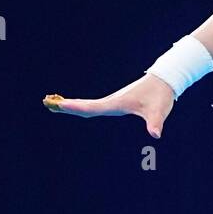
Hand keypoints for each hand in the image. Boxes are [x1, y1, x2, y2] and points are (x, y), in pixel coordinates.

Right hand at [43, 73, 175, 138]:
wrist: (165, 80)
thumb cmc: (160, 95)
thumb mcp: (159, 110)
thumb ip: (156, 123)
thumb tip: (155, 134)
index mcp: (117, 103)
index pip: (92, 107)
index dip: (75, 106)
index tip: (58, 103)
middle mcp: (112, 101)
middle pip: (85, 106)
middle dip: (66, 106)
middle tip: (47, 103)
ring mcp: (113, 101)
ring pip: (88, 106)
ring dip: (72, 106)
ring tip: (53, 105)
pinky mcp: (117, 102)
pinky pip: (95, 106)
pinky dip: (82, 107)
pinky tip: (78, 109)